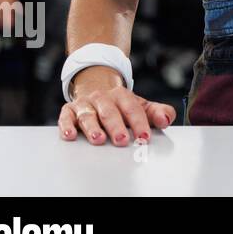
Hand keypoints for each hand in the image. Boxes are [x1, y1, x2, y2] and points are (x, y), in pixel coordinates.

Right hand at [58, 66, 175, 145]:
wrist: (96, 93)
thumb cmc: (121, 106)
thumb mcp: (141, 107)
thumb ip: (158, 112)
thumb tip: (166, 119)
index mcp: (122, 95)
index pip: (132, 108)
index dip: (139, 123)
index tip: (145, 137)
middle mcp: (102, 97)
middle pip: (110, 112)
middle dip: (116, 127)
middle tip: (122, 140)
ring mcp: (84, 104)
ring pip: (88, 115)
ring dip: (93, 127)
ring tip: (98, 139)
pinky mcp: (69, 111)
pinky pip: (66, 118)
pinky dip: (67, 126)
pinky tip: (70, 135)